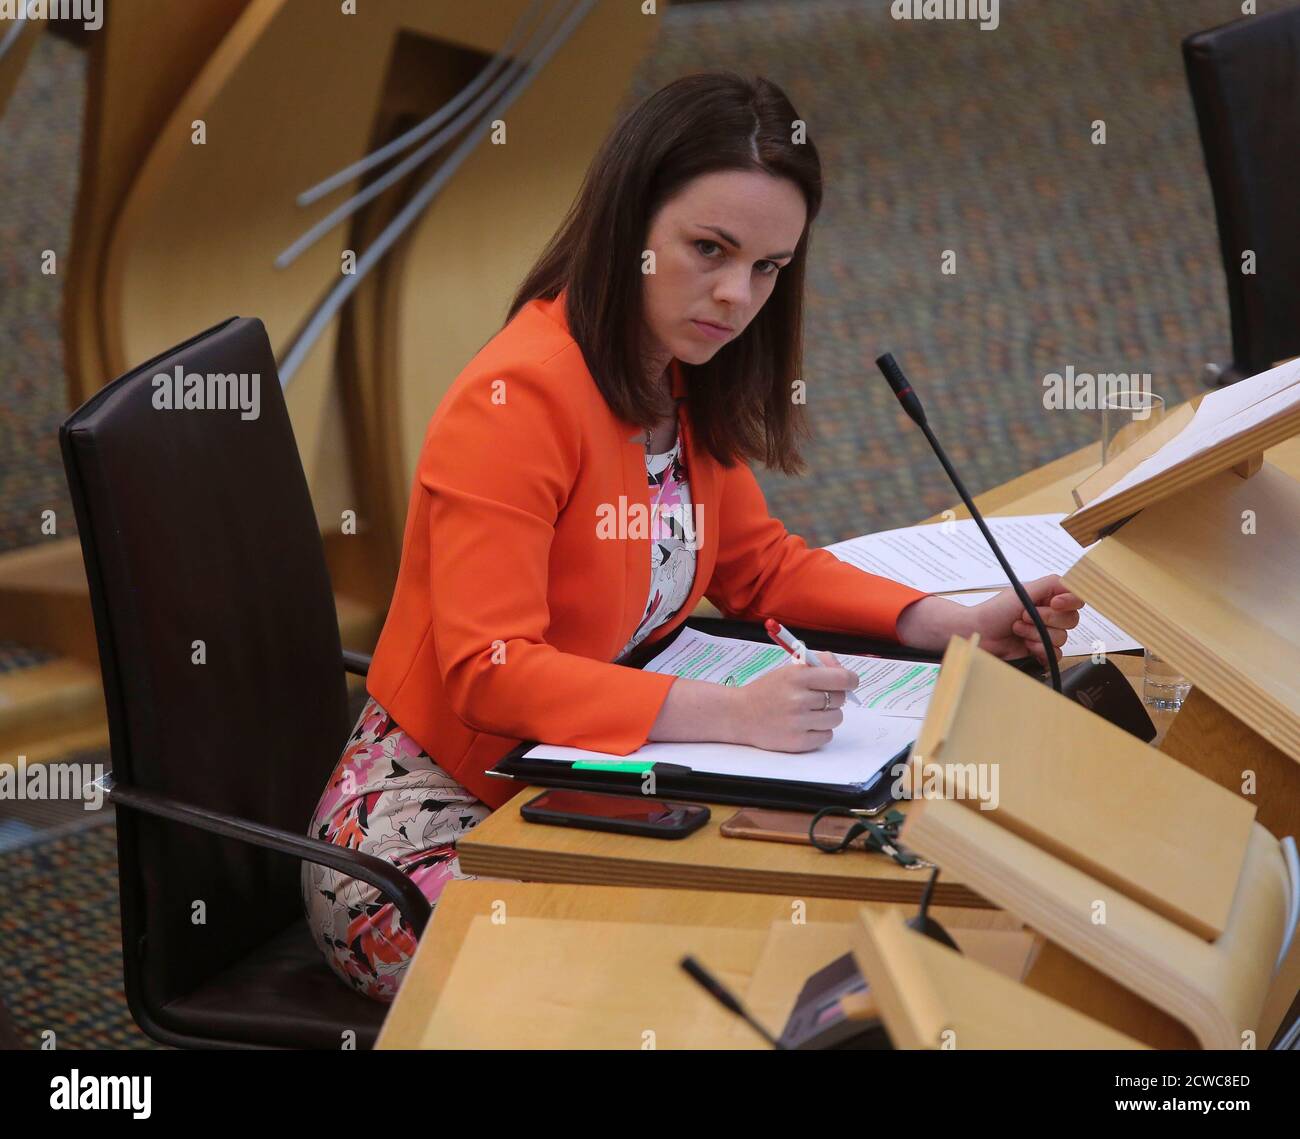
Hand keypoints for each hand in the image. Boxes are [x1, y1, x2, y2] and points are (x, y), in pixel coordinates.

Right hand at [733, 654, 859, 750]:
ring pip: (836, 718)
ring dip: (827, 715)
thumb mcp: (789, 669)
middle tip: (818, 698)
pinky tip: (805, 725)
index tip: (848, 682)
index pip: (841, 678)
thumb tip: (845, 672)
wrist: (738, 714)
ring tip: (810, 712)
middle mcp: (798, 699)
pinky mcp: (797, 742)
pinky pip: (827, 736)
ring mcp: (798, 722)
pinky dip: (820, 731)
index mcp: (797, 676)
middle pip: (839, 698)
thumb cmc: (767, 690)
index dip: (850, 680)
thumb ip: (819, 663)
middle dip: (833, 697)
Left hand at [966, 574, 1082, 664]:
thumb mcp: (1023, 591)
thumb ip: (1051, 584)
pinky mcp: (1042, 652)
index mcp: (1048, 599)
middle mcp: (1051, 616)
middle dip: (1045, 619)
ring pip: (1062, 638)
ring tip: (1017, 629)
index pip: (1076, 600)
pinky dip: (1041, 650)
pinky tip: (1026, 646)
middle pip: (1071, 620)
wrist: (979, 634)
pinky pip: (1056, 655)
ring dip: (1037, 634)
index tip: (1054, 603)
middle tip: (1022, 617)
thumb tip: (1073, 584)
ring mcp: (1046, 635)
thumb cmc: (995, 611)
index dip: (1069, 602)